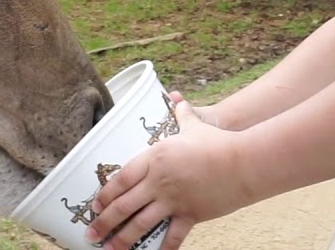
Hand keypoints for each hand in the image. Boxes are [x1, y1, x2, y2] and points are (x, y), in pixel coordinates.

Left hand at [84, 92, 248, 249]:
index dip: (105, 195)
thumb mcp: (194, 125)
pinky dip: (162, 249)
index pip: (121, 179)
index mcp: (154, 158)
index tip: (95, 206)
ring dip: (122, 238)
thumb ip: (181, 114)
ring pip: (140, 223)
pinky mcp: (189, 214)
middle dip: (104, 221)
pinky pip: (171, 236)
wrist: (242, 162)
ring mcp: (172, 199)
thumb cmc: (217, 142)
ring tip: (110, 249)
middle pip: (123, 205)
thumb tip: (176, 99)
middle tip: (91, 233)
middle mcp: (158, 181)